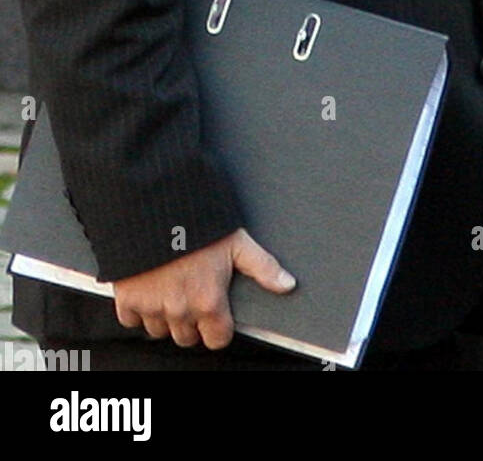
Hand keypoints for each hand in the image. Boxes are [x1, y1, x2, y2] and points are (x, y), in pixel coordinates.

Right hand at [113, 228, 295, 348]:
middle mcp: (180, 310)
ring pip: (160, 331)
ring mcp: (152, 307)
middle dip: (192, 323)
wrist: (153, 207)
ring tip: (171, 290)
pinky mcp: (127, 299)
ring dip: (166, 317)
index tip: (217, 314)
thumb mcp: (237, 241)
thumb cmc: (197, 223)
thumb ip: (263, 267)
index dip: (219, 328)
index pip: (217, 340)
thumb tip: (288, 285)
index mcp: (208, 301)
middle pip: (188, 338)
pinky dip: (138, 310)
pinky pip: (132, 321)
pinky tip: (149, 289)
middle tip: (193, 297)